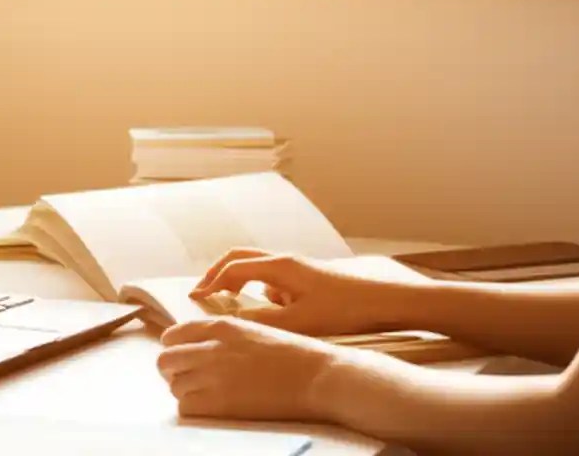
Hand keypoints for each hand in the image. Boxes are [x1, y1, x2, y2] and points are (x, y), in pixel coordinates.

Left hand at [157, 317, 337, 420]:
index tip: (184, 358)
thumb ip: (223, 337)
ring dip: (186, 391)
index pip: (174, 335)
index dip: (175, 348)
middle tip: (189, 379)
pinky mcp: (217, 402)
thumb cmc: (294, 354)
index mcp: (220, 326)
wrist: (316, 375)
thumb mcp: (253, 330)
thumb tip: (201, 348)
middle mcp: (210, 348)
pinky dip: (194, 408)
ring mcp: (212, 375)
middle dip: (173, 370)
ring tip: (208, 394)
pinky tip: (213, 407)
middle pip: (165, 360)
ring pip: (174, 385)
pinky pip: (185, 407)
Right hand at [190, 248, 416, 336]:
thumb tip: (233, 322)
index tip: (195, 299)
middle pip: (241, 257)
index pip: (233, 268)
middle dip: (217, 272)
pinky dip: (259, 288)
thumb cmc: (345, 310)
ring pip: (257, 266)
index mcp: (280, 266)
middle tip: (201, 290)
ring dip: (238, 278)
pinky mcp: (308, 279)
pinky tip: (266, 310)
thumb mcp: (299, 322)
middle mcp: (286, 261)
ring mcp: (298, 269)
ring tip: (225, 300)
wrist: (383, 302)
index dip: (211, 283)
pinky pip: (274, 278)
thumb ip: (263, 321)